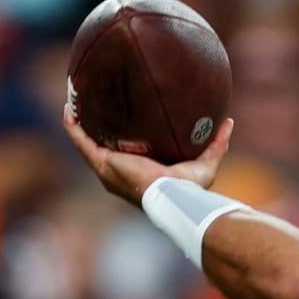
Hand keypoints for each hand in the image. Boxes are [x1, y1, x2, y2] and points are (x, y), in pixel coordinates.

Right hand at [62, 104, 233, 207]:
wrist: (172, 197)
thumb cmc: (188, 188)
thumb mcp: (205, 162)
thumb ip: (216, 143)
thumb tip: (228, 121)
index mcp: (140, 172)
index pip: (127, 152)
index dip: (122, 136)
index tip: (122, 117)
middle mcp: (120, 171)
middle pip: (103, 145)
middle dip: (97, 126)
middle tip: (95, 104)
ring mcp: (108, 168)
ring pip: (87, 141)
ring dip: (80, 121)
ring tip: (76, 100)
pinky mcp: (102, 163)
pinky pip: (81, 140)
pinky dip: (73, 125)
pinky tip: (69, 107)